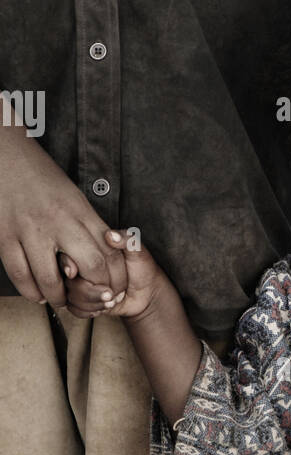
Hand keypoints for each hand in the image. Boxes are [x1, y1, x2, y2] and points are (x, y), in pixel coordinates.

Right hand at [0, 120, 126, 307]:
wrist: (4, 153)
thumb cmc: (40, 174)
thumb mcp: (73, 195)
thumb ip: (88, 223)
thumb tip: (107, 250)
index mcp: (80, 210)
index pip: (109, 252)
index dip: (116, 278)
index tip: (116, 289)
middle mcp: (58, 221)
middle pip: (91, 266)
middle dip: (96, 291)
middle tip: (93, 301)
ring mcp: (30, 230)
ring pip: (51, 279)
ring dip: (59, 298)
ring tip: (62, 301)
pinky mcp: (4, 236)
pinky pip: (20, 274)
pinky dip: (30, 291)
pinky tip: (37, 295)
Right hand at [61, 229, 165, 320]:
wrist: (146, 292)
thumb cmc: (142, 268)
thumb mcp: (139, 251)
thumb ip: (127, 240)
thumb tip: (111, 235)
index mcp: (88, 249)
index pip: (65, 255)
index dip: (68, 265)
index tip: (75, 272)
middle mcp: (80, 266)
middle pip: (68, 280)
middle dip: (89, 291)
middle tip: (111, 294)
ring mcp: (78, 283)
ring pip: (70, 296)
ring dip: (93, 302)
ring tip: (112, 300)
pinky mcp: (80, 299)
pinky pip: (73, 308)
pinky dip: (90, 311)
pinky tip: (104, 307)